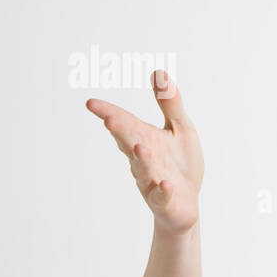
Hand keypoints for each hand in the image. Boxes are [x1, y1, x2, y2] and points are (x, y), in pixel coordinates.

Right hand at [86, 70, 204, 234]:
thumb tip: (159, 72)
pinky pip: (161, 196)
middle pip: (129, 143)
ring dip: (142, 159)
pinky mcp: (163, 200)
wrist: (185, 204)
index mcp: (144, 138)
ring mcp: (151, 180)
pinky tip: (165, 185)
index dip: (108, 112)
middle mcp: (142, 158)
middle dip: (120, 132)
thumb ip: (170, 104)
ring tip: (142, 147)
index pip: (124, 122)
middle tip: (110, 118)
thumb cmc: (180, 164)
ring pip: (143, 169)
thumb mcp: (181, 129)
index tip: (91, 103)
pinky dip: (163, 190)